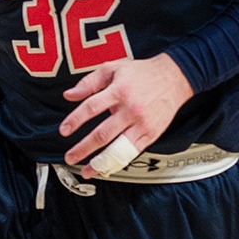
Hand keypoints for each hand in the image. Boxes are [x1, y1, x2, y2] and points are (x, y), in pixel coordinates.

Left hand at [59, 55, 194, 178]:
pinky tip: (106, 167)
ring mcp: (141, 124)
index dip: (75, 120)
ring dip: (100, 162)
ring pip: (117, 148)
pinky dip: (117, 162)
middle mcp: (130, 109)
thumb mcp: (113, 68)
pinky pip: (132, 152)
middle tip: (69, 157)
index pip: (91, 108)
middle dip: (83, 148)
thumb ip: (89, 82)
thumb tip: (69, 95)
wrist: (174, 78)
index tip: (64, 130)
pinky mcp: (150, 134)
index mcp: (118, 91)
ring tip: (86, 170)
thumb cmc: (141, 73)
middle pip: (102, 133)